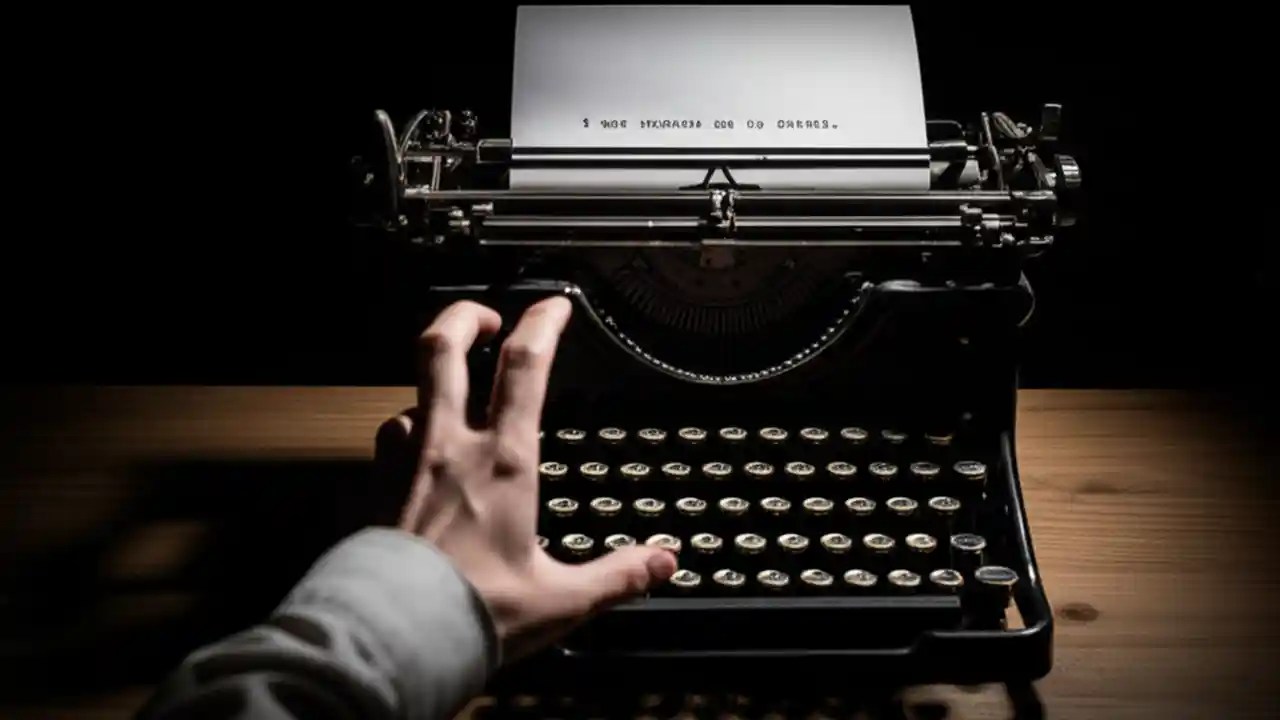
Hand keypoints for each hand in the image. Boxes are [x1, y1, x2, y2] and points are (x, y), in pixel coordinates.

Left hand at [376, 296, 677, 662]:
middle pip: (443, 349)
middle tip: (484, 316)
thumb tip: (662, 563)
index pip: (524, 366)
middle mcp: (448, 448)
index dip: (542, 323)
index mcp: (502, 462)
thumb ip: (615, 576)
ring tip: (448, 397)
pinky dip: (403, 436)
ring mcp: (404, 464)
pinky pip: (386, 444)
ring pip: (409, 395)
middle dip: (465, 317)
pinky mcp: (373, 491)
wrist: (393, 637)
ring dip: (431, 386)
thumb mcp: (560, 599)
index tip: (554, 306)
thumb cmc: (473, 613)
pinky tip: (412, 455)